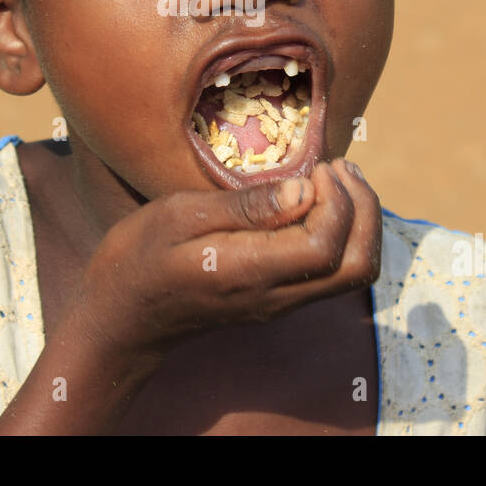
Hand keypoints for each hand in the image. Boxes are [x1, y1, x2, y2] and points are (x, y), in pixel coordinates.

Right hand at [69, 159, 381, 359]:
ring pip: (353, 273)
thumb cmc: (138, 257)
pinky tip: (317, 200)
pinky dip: (343, 233)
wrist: (120, 318)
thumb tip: (304, 190)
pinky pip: (333, 272)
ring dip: (360, 222)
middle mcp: (277, 297)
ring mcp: (281, 303)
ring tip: (335, 178)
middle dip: (365, 210)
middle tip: (339, 167)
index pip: (327, 247)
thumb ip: (244, 207)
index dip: (338, 201)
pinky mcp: (279, 299)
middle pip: (358, 266)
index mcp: (250, 274)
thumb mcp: (179, 216)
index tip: (315, 166)